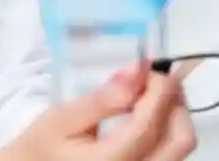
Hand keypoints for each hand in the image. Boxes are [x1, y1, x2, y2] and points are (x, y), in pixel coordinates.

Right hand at [0, 61, 195, 160]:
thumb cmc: (38, 150)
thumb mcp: (61, 119)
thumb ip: (103, 98)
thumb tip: (139, 70)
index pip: (150, 124)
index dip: (160, 89)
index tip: (153, 67)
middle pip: (180, 140)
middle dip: (175, 102)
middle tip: (155, 80)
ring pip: (180, 149)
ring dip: (172, 116)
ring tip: (148, 96)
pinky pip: (169, 155)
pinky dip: (165, 132)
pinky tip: (144, 118)